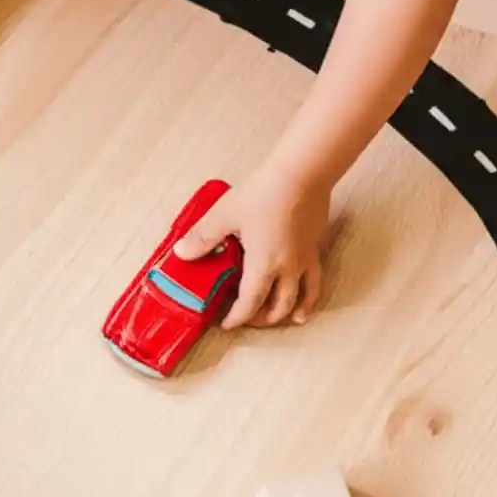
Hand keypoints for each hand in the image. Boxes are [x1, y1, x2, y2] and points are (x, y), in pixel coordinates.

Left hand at [174, 168, 329, 328]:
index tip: (226, 324)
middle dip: (262, 319)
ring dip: (292, 312)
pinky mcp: (315, 247)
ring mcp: (304, 259)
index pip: (249, 303)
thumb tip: (181, 254)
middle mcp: (287, 269)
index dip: (237, 317)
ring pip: (301, 298)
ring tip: (289, 319)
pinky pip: (315, 279)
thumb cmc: (264, 192)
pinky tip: (307, 295)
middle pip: (277, 306)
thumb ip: (203, 237)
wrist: (303, 173)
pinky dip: (311, 294)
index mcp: (263, 265)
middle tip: (247, 318)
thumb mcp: (225, 214)